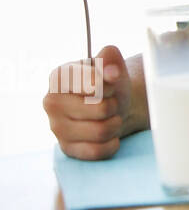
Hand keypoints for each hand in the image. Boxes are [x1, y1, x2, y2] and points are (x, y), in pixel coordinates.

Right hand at [43, 45, 139, 159]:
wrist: (113, 106)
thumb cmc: (110, 84)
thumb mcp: (112, 65)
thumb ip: (110, 58)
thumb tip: (111, 72)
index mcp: (60, 76)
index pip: (93, 84)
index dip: (110, 84)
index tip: (111, 80)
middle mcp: (51, 102)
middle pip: (101, 109)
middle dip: (115, 105)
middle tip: (112, 101)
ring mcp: (56, 127)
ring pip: (100, 131)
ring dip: (115, 124)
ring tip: (111, 116)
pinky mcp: (66, 148)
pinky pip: (97, 151)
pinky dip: (112, 144)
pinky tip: (110, 135)